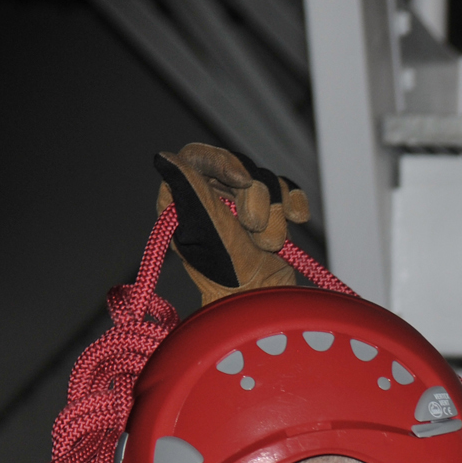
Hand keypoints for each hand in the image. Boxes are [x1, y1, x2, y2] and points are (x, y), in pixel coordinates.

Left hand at [153, 144, 310, 302]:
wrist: (266, 305)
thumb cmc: (229, 278)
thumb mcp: (205, 232)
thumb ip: (188, 190)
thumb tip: (164, 158)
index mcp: (183, 201)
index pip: (196, 157)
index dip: (221, 161)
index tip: (241, 179)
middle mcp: (211, 199)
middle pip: (238, 166)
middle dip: (254, 198)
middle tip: (252, 228)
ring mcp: (243, 207)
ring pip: (266, 179)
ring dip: (274, 213)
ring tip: (267, 244)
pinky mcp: (272, 215)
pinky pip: (287, 190)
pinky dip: (294, 204)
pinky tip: (297, 220)